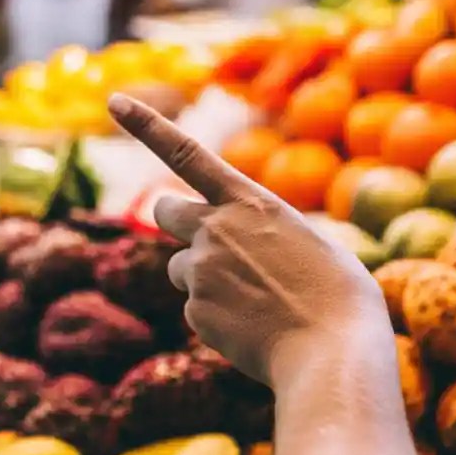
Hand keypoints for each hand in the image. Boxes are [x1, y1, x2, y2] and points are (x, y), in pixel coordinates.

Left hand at [109, 94, 387, 387]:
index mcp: (250, 202)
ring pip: (180, 269)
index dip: (146, 125)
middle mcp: (216, 229)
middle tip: (202, 241)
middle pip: (164, 210)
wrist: (333, 353)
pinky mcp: (196, 312)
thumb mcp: (312, 243)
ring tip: (253, 303)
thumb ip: (267, 233)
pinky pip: (196, 309)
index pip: (187, 153)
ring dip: (204, 279)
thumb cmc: (341, 298)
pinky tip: (254, 331)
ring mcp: (201, 271)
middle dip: (173, 219)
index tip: (114, 101)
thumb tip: (245, 251)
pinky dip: (218, 319)